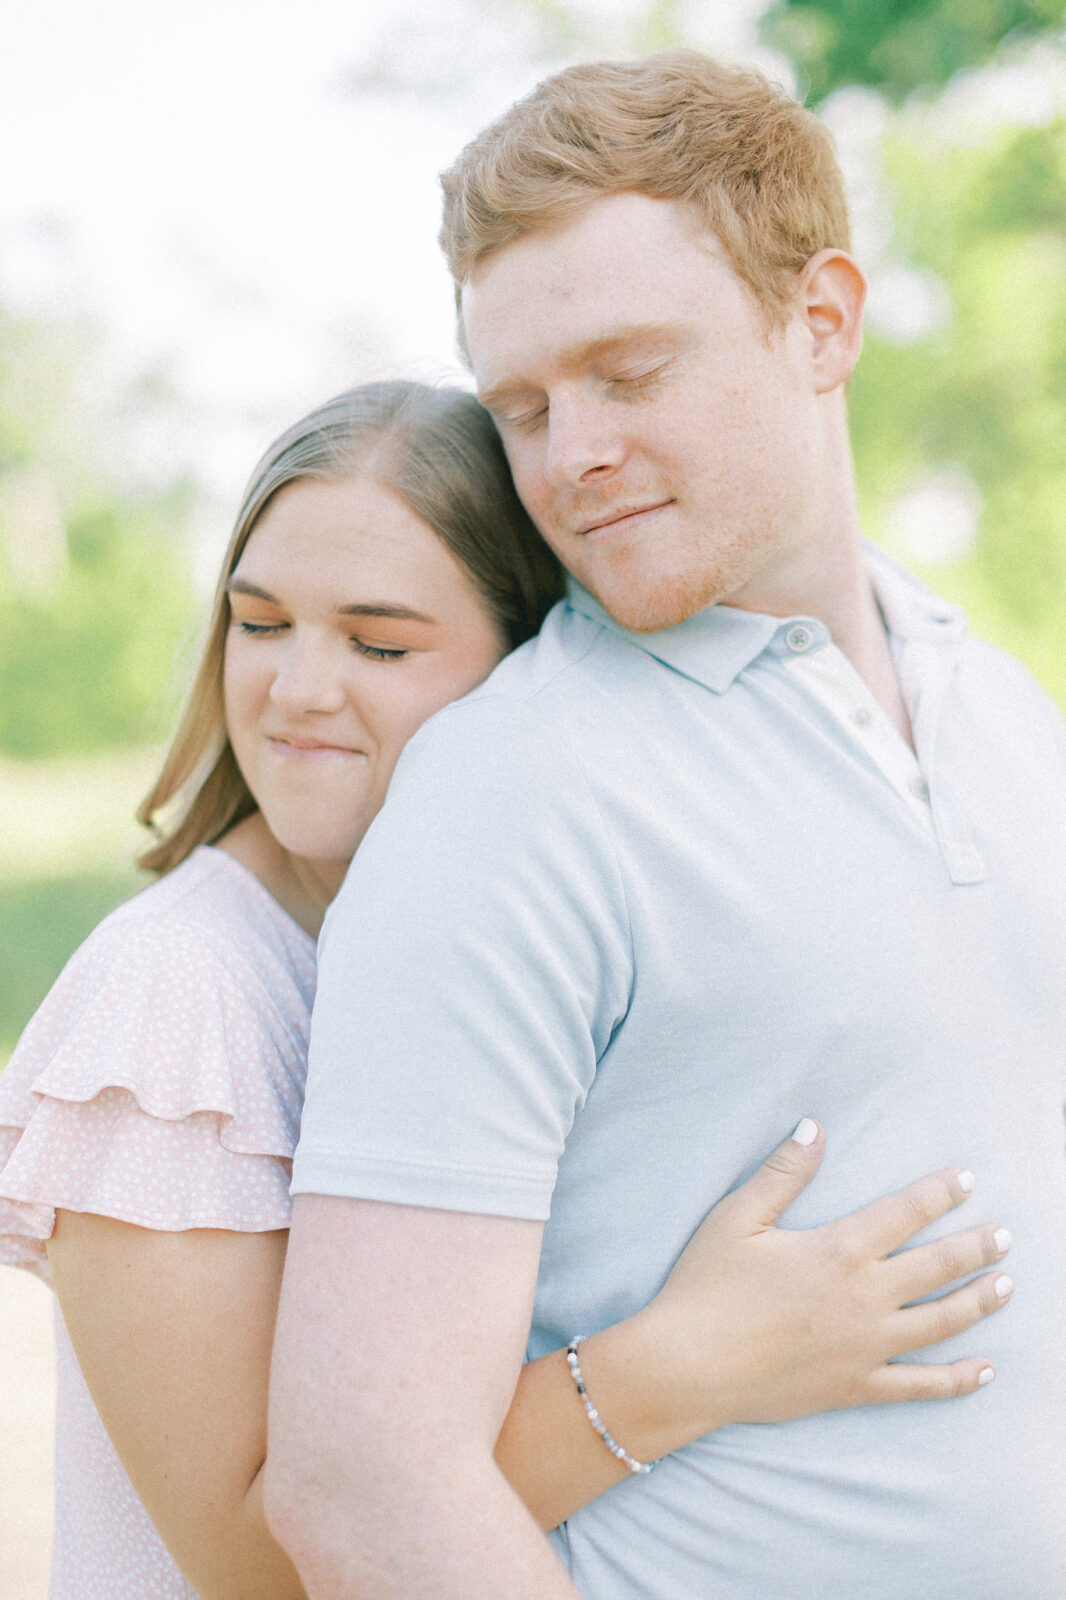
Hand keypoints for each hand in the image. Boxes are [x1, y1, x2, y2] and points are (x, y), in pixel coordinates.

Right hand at [615, 1121, 1011, 1452]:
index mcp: (838, 1250)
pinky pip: (920, 1386)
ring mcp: (865, 1347)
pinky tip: (985, 1370)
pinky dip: (957, 1380)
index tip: (967, 1180)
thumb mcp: (737, 1218)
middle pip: (937, 1267)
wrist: (688, 1367)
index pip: (905, 1212)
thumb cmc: (706, 1287)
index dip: (939, 1193)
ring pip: (941, 1322)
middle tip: (1005, 1235)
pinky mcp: (856, 1386)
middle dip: (976, 1248)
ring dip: (979, 1302)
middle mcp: (864, 1298)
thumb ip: (782, 1173)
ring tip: (1006, 1286)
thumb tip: (815, 1127)